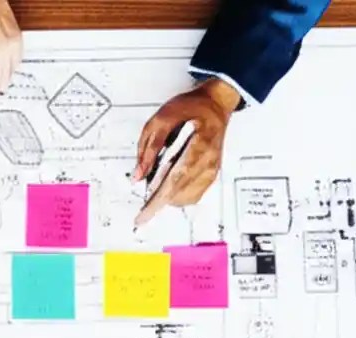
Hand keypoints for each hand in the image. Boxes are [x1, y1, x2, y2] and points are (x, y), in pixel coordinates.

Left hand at [133, 79, 237, 225]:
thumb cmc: (193, 107)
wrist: (216, 104)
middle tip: (143, 209)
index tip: (143, 215)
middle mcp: (208, 161)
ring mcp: (212, 169)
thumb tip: (139, 174)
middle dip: (158, 202)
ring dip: (168, 199)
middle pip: (180, 192)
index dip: (157, 200)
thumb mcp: (163, 118)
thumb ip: (149, 147)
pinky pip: (194, 194)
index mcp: (199, 145)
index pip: (175, 180)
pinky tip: (169, 189)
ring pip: (187, 197)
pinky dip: (178, 196)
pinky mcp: (212, 174)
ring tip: (155, 193)